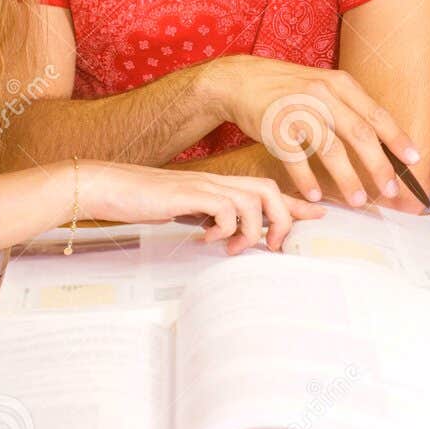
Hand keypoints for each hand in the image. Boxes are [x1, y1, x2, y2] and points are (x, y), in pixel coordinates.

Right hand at [75, 160, 323, 253]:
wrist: (111, 187)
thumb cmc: (146, 200)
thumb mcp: (188, 211)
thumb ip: (212, 218)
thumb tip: (232, 236)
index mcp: (220, 184)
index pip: (267, 190)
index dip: (295, 203)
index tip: (318, 215)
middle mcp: (217, 181)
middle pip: (269, 190)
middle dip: (283, 218)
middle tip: (274, 247)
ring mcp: (204, 185)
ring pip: (253, 200)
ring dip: (252, 229)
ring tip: (236, 247)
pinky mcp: (188, 193)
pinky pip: (223, 208)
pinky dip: (223, 227)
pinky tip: (206, 238)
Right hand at [198, 56, 420, 207]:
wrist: (241, 80)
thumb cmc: (289, 89)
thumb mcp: (323, 86)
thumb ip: (349, 108)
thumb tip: (382, 142)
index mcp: (340, 84)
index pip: (376, 114)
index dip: (397, 138)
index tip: (414, 160)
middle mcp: (322, 94)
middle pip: (359, 133)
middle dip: (379, 165)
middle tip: (391, 190)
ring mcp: (298, 110)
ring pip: (330, 148)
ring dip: (347, 178)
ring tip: (358, 200)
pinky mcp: (275, 127)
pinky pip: (296, 159)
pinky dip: (307, 180)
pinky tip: (316, 196)